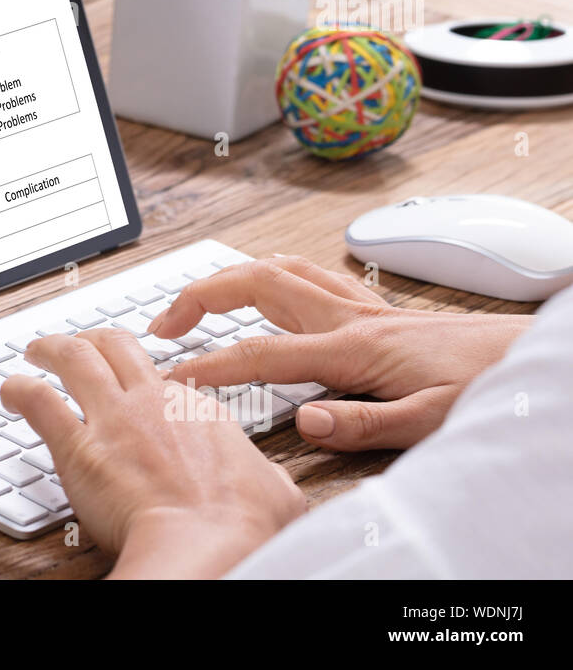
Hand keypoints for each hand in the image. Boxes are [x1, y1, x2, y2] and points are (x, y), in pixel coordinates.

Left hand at [0, 328, 305, 578]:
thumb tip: (273, 484)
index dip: (146, 379)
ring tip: (35, 350)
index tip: (136, 385)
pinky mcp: (77, 445)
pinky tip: (9, 389)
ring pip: (74, 358)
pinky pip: (39, 401)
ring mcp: (114, 418)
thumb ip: (265, 478)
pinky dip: (19, 389)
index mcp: (199, 409)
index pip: (166, 379)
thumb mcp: (276, 492)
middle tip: (79, 343)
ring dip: (50, 348)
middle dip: (94, 339)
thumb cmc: (241, 527)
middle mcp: (153, 401)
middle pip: (117, 346)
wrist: (204, 544)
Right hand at [152, 256, 530, 451]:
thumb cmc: (487, 386)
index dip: (211, 363)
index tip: (174, 376)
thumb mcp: (430, 422)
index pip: (262, 353)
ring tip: (199, 299)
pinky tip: (271, 287)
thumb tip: (305, 423)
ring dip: (231, 278)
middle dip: (200, 297)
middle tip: (165, 323)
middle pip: (257, 285)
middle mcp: (350, 317)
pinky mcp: (378, 308)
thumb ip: (363, 425)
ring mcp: (363, 306)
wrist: (530, 357)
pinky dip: (275, 273)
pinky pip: (312, 274)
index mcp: (353, 349)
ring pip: (281, 269)